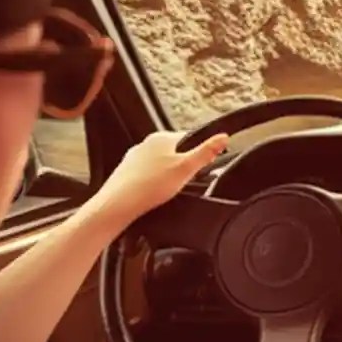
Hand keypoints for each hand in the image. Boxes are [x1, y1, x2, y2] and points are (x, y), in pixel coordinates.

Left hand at [92, 131, 228, 227]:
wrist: (118, 204)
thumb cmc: (150, 185)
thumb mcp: (187, 168)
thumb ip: (206, 152)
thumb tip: (223, 137)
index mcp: (162, 137)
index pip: (190, 137)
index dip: (200, 152)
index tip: (203, 166)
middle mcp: (146, 143)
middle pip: (174, 151)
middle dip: (183, 165)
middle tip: (186, 181)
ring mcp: (134, 157)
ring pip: (160, 163)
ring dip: (167, 174)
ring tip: (168, 190)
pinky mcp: (126, 171)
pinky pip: (147, 174)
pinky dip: (153, 183)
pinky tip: (154, 193)